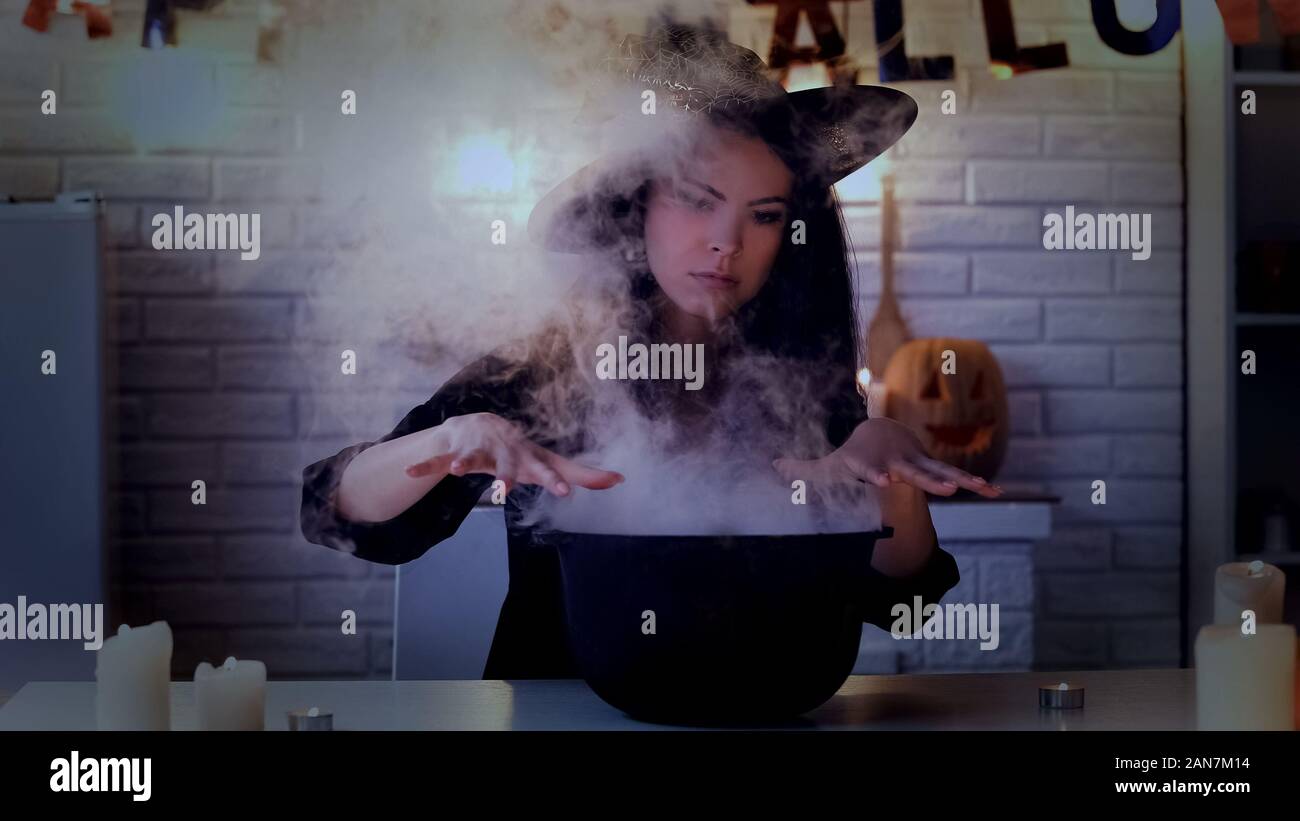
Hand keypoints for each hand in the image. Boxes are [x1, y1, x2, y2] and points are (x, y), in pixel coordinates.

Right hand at [403, 412, 623, 496]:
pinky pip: (436, 461)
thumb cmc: (520, 450)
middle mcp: (502, 452)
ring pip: (470, 459)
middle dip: (505, 476)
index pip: (544, 471)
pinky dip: (425, 465)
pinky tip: (410, 470)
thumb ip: (582, 474)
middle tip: (504, 490)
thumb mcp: (549, 462)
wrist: (480, 424)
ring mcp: (477, 451)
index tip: (564, 494)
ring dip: (462, 464)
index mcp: (526, 458)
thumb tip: (621, 480)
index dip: (554, 481)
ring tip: (455, 472)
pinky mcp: (454, 453)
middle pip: (505, 467)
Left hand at [772, 417, 1002, 497]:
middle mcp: (898, 462)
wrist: (879, 434)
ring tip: (979, 491)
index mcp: (871, 463)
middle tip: (944, 490)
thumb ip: (802, 471)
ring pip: (941, 474)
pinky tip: (998, 494)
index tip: (883, 479)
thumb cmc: (849, 457)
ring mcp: (919, 465)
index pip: (873, 470)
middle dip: (927, 479)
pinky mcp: (933, 471)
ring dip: (960, 483)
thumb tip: (773, 467)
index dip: (877, 474)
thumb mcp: (826, 466)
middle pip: (914, 472)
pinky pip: (958, 479)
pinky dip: (977, 485)